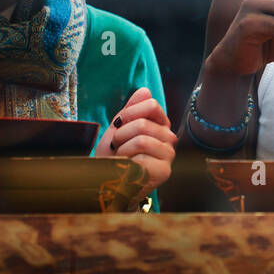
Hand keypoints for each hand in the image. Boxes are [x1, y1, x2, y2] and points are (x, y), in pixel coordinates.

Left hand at [96, 87, 177, 204]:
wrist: (105, 183)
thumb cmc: (112, 156)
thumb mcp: (119, 128)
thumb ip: (132, 109)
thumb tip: (145, 90)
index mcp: (160, 126)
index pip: (151, 105)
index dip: (129, 113)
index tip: (118, 125)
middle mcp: (169, 140)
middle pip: (144, 122)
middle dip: (122, 134)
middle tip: (117, 146)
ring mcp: (168, 156)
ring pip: (142, 138)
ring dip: (123, 148)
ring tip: (120, 157)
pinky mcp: (164, 171)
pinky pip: (142, 154)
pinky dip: (126, 160)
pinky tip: (126, 168)